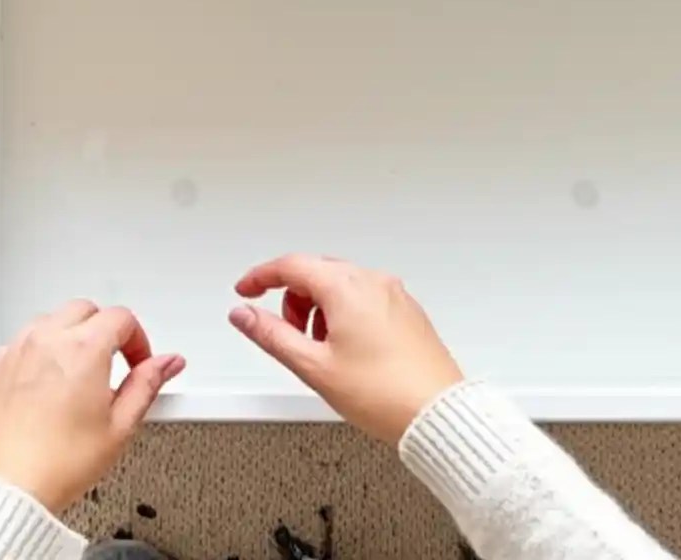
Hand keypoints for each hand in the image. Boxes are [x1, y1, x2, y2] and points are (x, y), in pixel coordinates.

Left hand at [0, 301, 184, 512]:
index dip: (138, 340)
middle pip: (84, 310)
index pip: (121, 318)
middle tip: (113, 362)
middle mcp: (47, 341)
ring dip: (69, 335)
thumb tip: (166, 364)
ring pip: (49, 321)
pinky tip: (45, 383)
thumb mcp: (120, 426)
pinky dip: (36, 353)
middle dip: (104, 329)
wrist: (6, 489)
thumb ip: (147, 385)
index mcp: (84, 349)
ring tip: (79, 372)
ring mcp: (15, 352)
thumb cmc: (56, 464)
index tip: (138, 362)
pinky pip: (18, 344)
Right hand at [230, 254, 462, 443]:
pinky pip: (365, 298)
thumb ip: (271, 335)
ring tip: (317, 348)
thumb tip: (245, 315)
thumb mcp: (313, 366)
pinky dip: (344, 313)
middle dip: (292, 297)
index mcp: (347, 287)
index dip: (260, 277)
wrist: (436, 414)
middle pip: (317, 272)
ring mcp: (394, 295)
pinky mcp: (408, 312)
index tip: (246, 291)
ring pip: (341, 284)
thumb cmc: (385, 394)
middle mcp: (373, 282)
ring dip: (318, 306)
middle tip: (284, 331)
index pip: (291, 265)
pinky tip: (344, 349)